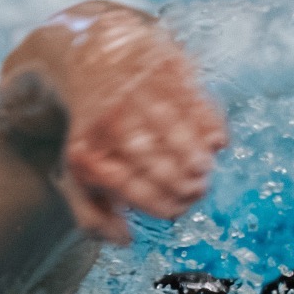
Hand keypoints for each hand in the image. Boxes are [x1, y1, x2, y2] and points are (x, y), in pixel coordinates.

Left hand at [44, 5, 227, 244]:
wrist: (88, 52)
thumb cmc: (89, 125)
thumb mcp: (76, 170)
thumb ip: (92, 213)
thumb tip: (125, 241)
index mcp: (89, 147)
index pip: (130, 186)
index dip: (160, 203)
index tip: (177, 210)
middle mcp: (112, 116)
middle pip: (156, 158)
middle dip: (182, 182)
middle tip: (198, 193)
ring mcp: (139, 88)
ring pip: (176, 129)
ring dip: (197, 157)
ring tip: (205, 172)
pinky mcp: (162, 64)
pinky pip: (192, 98)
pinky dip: (209, 122)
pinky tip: (217, 143)